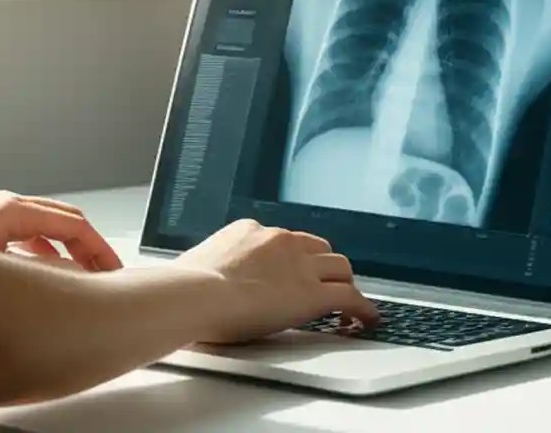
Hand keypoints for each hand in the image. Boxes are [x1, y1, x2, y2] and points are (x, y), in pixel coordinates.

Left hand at [0, 191, 122, 271]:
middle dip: (90, 249)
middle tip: (108, 278)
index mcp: (10, 210)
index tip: (115, 272)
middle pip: (64, 222)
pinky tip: (47, 278)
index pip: (73, 224)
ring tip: (84, 281)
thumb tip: (73, 279)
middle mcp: (4, 208)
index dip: (99, 249)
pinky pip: (28, 238)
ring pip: (47, 230)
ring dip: (69, 253)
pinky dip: (47, 255)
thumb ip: (40, 272)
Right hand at [175, 219, 378, 343]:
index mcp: (248, 231)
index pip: (282, 241)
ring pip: (340, 267)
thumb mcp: (195, 264)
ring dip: (344, 282)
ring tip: (348, 301)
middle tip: (323, 284)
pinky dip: (362, 308)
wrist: (196, 294)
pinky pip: (350, 297)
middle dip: (323, 265)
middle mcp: (279, 241)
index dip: (291, 259)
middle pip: (317, 247)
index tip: (289, 272)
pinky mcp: (312, 293)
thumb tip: (196, 279)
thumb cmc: (184, 287)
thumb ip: (208, 267)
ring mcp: (299, 265)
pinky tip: (366, 319)